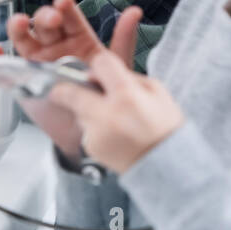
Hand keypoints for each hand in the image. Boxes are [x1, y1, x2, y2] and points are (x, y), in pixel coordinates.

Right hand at [0, 0, 145, 161]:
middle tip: (51, 21)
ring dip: (18, 29)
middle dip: (45, 18)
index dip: (65, 8)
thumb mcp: (116, 67)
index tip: (64, 3)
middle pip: (44, 25)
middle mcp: (54, 46)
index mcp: (77, 39)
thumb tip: (135, 12)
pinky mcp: (22, 81)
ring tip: (20, 23)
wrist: (89, 132)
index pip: (69, 18)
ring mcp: (36, 62)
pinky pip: (5, 69)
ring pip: (22, 40)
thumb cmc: (102, 95)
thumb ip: (123, 40)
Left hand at [48, 46, 184, 175]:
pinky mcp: (92, 148)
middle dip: (63, 88)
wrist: (167, 165)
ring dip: (88, 110)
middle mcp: (107, 114)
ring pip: (79, 112)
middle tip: (63, 89)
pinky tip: (114, 134)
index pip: (99, 65)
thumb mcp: (157, 92)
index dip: (100, 65)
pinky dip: (95, 129)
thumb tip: (98, 74)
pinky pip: (86, 130)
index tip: (99, 70)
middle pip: (69, 92)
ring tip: (112, 118)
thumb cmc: (164, 126)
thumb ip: (129, 77)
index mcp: (127, 95)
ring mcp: (97, 133)